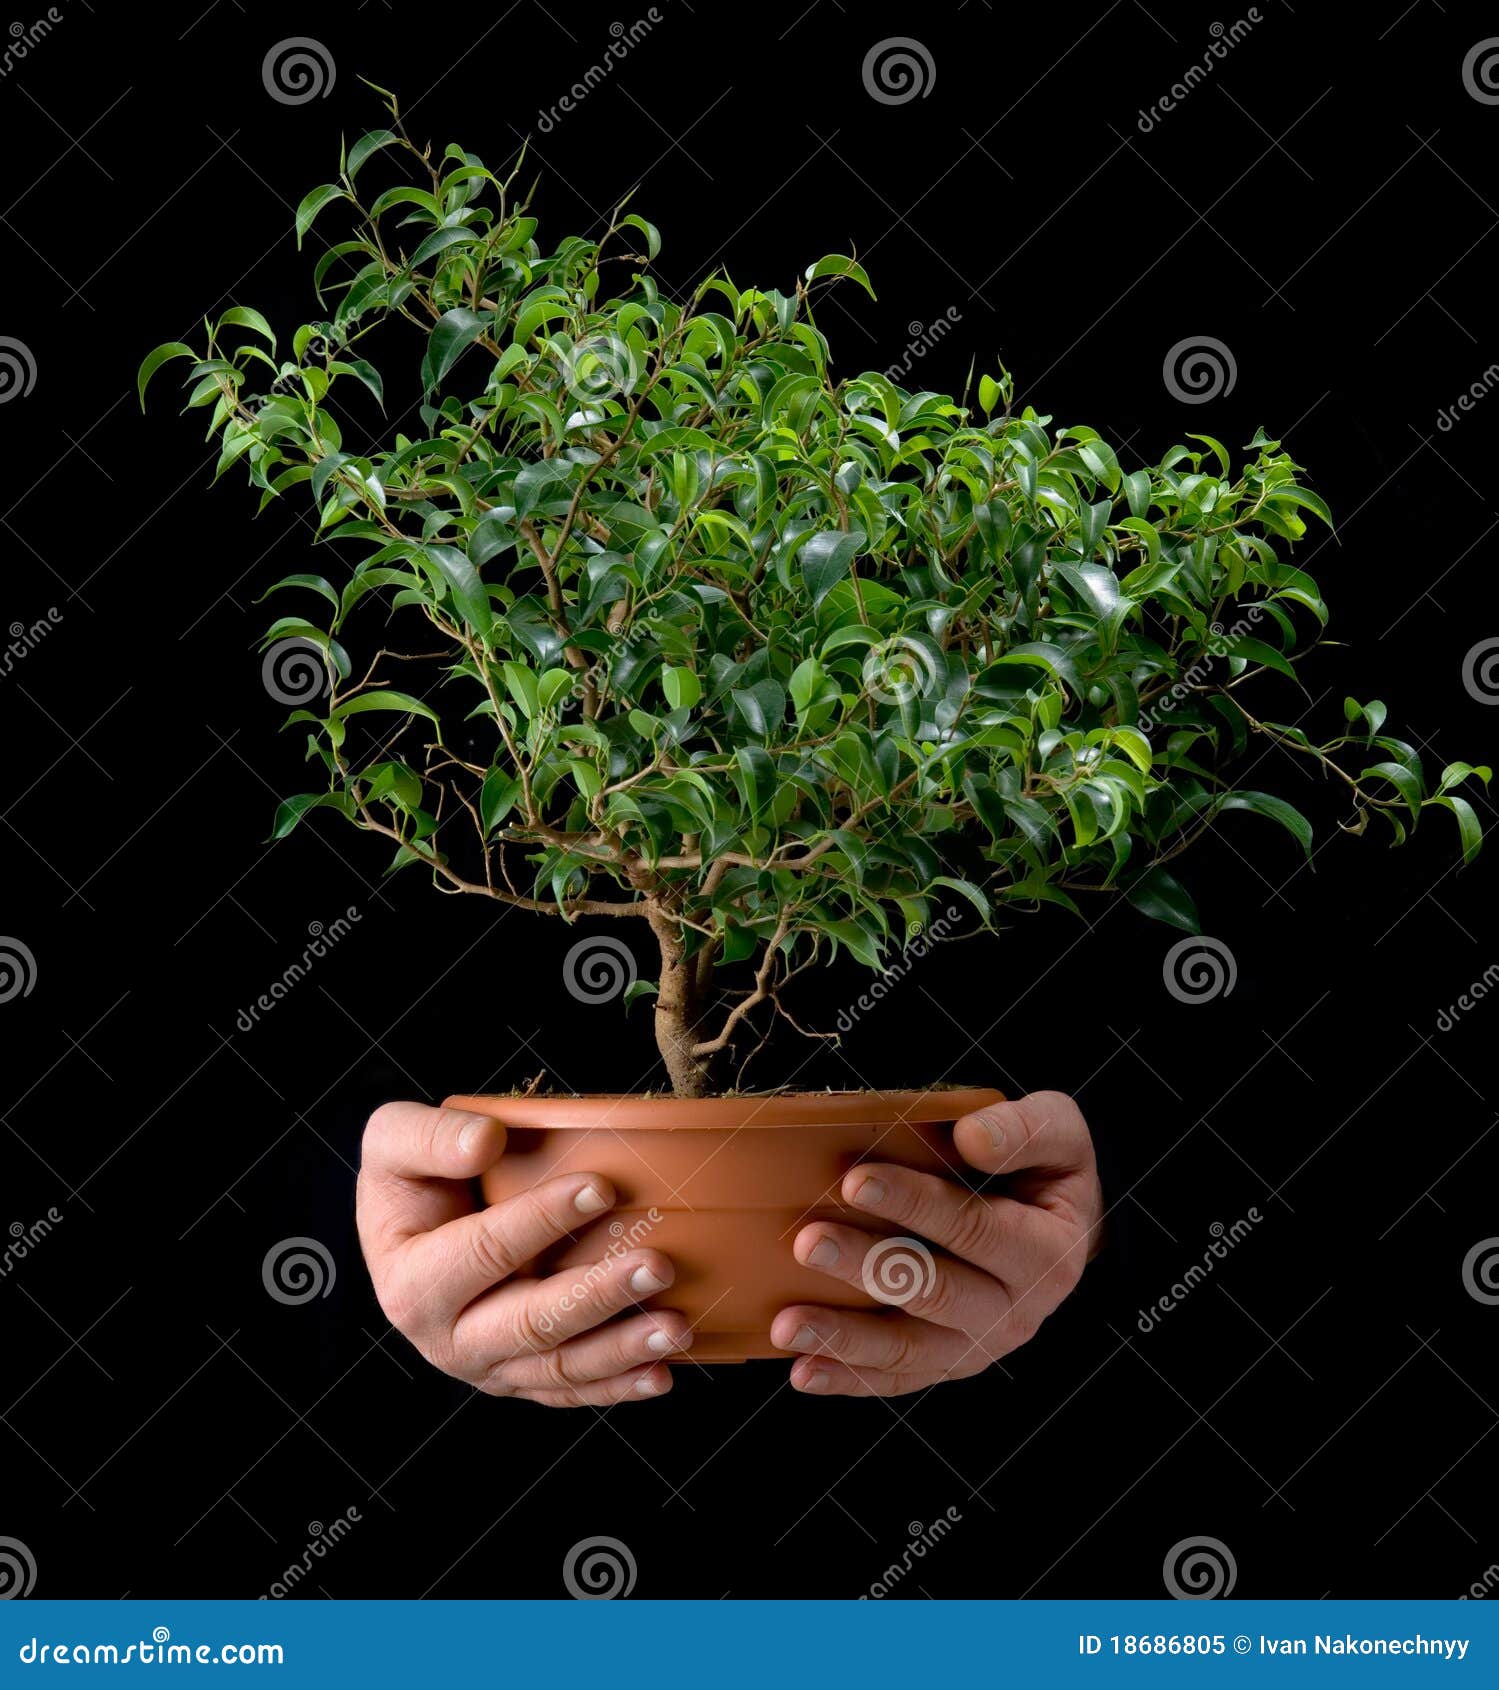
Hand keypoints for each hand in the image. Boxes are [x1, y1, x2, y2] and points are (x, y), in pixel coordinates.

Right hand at [356, 1101, 691, 1405]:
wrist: (411, 1233)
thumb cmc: (410, 1180)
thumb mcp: (393, 1140)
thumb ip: (428, 1136)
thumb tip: (485, 1141)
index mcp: (411, 1282)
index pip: (484, 1251)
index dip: (542, 1219)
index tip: (601, 1187)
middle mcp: (446, 1339)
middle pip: (530, 1323)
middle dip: (598, 1296)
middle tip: (659, 1265)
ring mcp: (487, 1366)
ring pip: (559, 1367)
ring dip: (622, 1350)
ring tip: (677, 1327)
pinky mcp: (519, 1378)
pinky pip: (569, 1392)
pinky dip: (617, 1387)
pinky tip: (662, 1374)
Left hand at [772, 1090, 1102, 1397]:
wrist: (1059, 1228)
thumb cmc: (1045, 1168)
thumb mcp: (1059, 1133)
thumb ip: (1024, 1129)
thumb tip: (971, 1137)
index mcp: (1047, 1253)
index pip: (976, 1228)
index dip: (916, 1204)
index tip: (856, 1180)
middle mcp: (1017, 1310)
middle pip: (935, 1292)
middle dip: (868, 1266)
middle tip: (808, 1243)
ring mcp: (980, 1344)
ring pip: (910, 1349)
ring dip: (846, 1338)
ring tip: (787, 1325)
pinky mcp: (947, 1362)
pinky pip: (897, 1376)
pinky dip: (849, 1378)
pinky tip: (802, 1371)